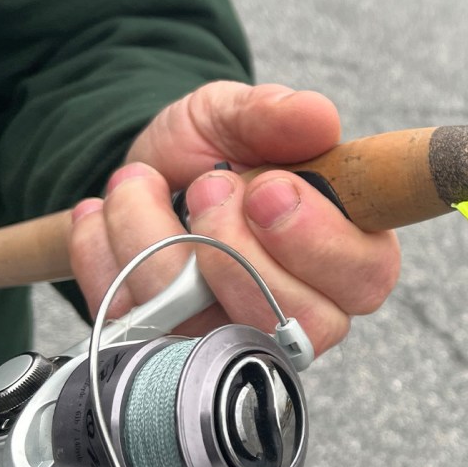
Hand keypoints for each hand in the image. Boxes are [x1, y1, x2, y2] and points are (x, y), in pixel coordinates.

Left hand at [68, 82, 400, 353]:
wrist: (145, 175)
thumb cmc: (212, 150)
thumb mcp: (236, 114)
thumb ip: (274, 114)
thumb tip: (318, 117)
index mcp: (348, 250)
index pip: (366, 277)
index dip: (316, 241)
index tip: (266, 188)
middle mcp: (306, 310)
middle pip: (297, 323)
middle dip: (235, 251)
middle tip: (204, 188)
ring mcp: (240, 341)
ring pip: (212, 332)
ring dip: (156, 245)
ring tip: (137, 183)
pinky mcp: (174, 353)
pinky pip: (139, 331)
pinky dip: (105, 262)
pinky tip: (102, 217)